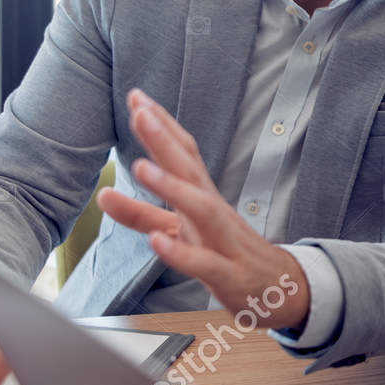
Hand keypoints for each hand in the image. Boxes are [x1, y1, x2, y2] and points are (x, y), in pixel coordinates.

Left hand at [98, 89, 310, 328]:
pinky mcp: (228, 275)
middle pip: (191, 170)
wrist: (280, 288)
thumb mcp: (182, 231)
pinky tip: (155, 243)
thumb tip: (104, 193)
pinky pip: (203, 263)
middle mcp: (214, 211)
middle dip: (165, 140)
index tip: (137, 96)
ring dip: (172, 187)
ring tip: (141, 167)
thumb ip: (142, 215)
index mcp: (203, 196)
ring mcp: (223, 241)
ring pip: (201, 209)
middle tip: (140, 111)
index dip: (162, 125)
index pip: (184, 153)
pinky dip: (179, 252)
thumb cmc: (226, 252)